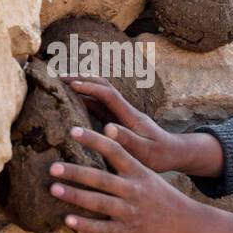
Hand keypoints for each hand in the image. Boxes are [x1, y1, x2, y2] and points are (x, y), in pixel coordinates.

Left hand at [48, 123, 196, 232]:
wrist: (186, 223)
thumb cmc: (161, 196)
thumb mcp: (147, 174)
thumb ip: (125, 162)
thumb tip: (103, 138)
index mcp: (138, 172)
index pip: (114, 151)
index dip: (94, 139)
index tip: (73, 130)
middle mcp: (132, 190)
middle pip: (100, 178)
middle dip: (76, 172)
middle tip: (53, 166)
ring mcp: (129, 212)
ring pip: (98, 203)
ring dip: (75, 196)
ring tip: (54, 189)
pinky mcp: (126, 231)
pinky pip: (102, 228)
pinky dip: (85, 225)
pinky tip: (67, 220)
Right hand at [60, 74, 183, 172]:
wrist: (173, 153)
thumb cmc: (159, 155)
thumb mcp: (145, 151)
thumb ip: (128, 139)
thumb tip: (108, 127)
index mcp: (130, 115)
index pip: (108, 95)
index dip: (90, 88)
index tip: (71, 84)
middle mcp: (125, 110)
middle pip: (103, 87)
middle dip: (82, 79)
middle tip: (59, 76)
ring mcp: (121, 114)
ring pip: (99, 94)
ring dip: (82, 87)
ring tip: (60, 84)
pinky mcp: (118, 121)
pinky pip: (99, 106)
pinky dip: (84, 100)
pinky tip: (72, 102)